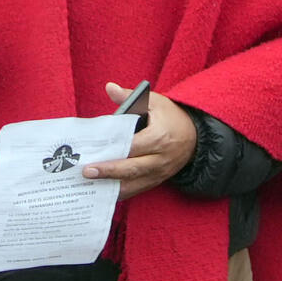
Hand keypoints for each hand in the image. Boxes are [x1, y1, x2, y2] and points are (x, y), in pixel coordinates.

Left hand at [82, 83, 194, 198]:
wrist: (195, 136)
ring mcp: (160, 172)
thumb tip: (110, 88)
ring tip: (91, 186)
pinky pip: (138, 189)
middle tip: (87, 172)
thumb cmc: (171, 116)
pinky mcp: (158, 180)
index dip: (114, 151)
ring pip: (134, 183)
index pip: (133, 146)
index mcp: (159, 137)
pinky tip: (104, 192)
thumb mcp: (155, 102)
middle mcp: (161, 158)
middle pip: (132, 168)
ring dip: (112, 186)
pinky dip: (122, 192)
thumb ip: (130, 97)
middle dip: (108, 171)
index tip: (95, 152)